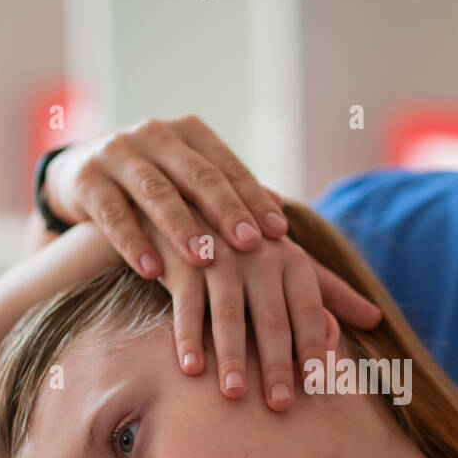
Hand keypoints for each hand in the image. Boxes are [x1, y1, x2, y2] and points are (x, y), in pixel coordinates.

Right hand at [47, 117, 381, 409]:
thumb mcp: (225, 224)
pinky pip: (113, 215)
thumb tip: (371, 317)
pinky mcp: (89, 184)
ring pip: (158, 195)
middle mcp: (163, 140)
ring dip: (183, 230)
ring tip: (203, 263)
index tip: (283, 237)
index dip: (260, 202)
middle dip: (229, 217)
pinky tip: (151, 272)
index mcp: (201, 139)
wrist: (86, 182)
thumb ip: (292, 266)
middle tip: (252, 247)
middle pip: (204, 182)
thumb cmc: (177, 215)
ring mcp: (122, 158)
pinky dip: (133, 242)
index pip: (239, 172)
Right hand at [139, 202, 367, 408]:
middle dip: (276, 363)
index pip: (309, 308)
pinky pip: (187, 305)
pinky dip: (187, 337)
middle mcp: (260, 256)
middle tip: (280, 405)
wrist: (191, 204)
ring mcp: (220, 258)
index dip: (314, 346)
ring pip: (229, 313)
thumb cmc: (251, 245)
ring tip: (235, 394)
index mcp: (292, 259)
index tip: (318, 384)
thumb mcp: (293, 261)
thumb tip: (375, 319)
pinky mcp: (184, 262)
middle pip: (272, 317)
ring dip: (232, 355)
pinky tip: (191, 370)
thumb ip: (332, 293)